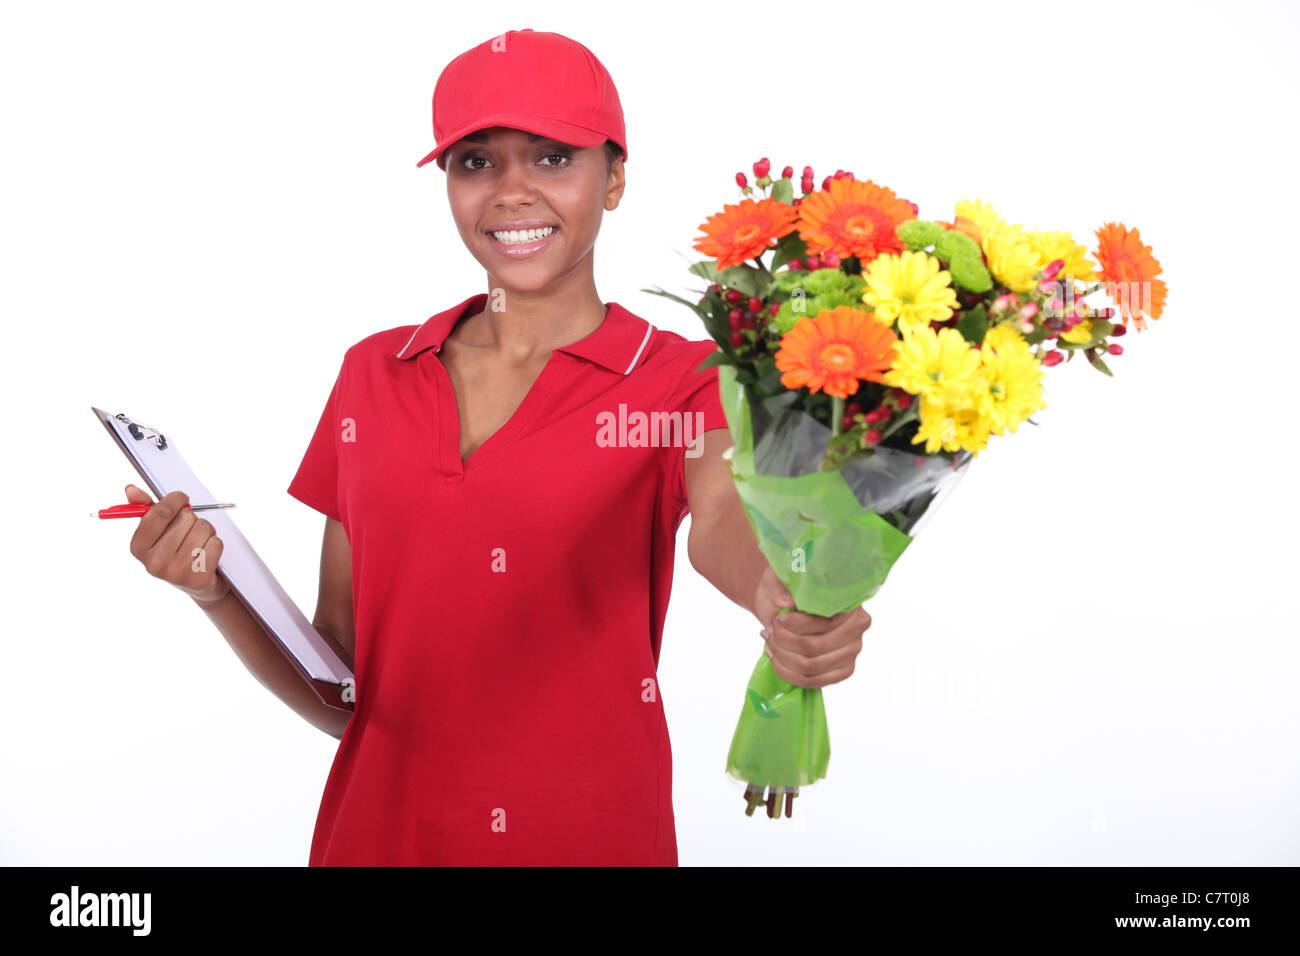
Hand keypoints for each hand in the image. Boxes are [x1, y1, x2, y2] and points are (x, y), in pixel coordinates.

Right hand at [125, 483, 228, 604]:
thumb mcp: (158, 531)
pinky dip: (215, 544)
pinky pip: (215, 544)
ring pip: (203, 528)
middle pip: (185, 518)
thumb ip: (147, 509)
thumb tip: (131, 489)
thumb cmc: (176, 550)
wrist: (197, 585)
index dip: (175, 500)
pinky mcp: (198, 579)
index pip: (160, 513)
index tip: (182, 498)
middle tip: (188, 529)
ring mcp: (176, 572)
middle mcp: (154, 562)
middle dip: (192, 518)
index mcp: (138, 546)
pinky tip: (206, 553)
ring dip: (206, 531)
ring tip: (198, 542)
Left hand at [751, 565, 870, 688]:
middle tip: (769, 631)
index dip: (798, 625)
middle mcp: (857, 628)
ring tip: (769, 642)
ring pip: (811, 666)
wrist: (783, 601)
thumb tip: (787, 601)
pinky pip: (813, 681)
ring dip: (783, 656)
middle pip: (816, 647)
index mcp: (849, 602)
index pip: (825, 623)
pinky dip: (787, 672)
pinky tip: (774, 657)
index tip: (777, 620)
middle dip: (785, 641)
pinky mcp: (843, 670)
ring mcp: (852, 651)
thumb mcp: (780, 580)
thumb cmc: (786, 588)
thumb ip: (781, 588)